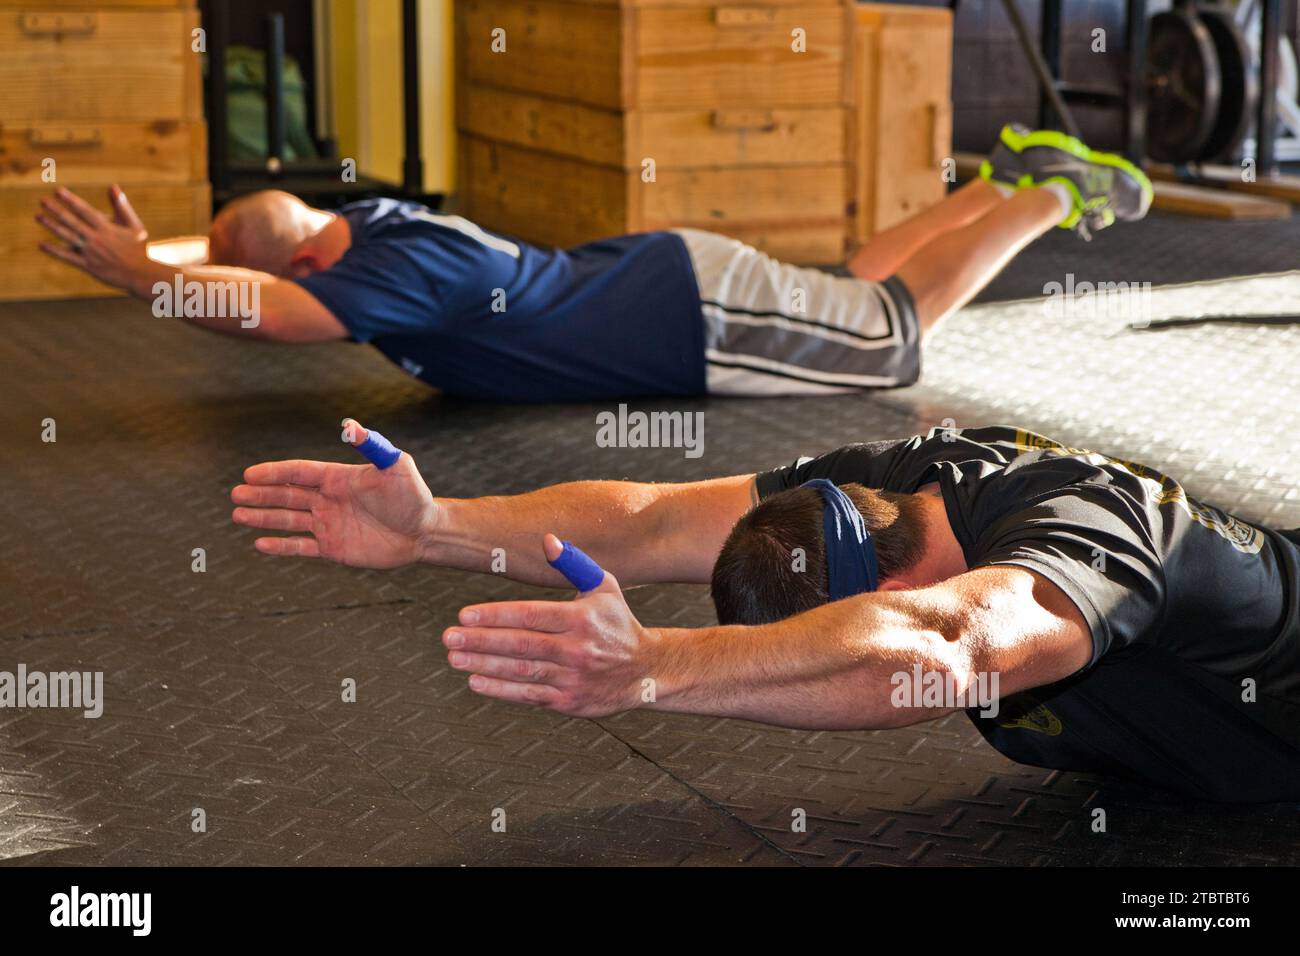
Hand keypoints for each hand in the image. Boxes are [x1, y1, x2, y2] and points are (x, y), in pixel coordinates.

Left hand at [36, 185, 149, 290]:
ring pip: (67, 237)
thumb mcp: (135, 225)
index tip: (58, 191)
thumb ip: (122, 206)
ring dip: (51, 226)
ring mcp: (90, 252)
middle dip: (56, 210)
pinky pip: (67, 257)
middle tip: (43, 201)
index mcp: (107, 228)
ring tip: (39, 216)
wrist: (141, 274)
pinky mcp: (88, 265)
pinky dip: (54, 250)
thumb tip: (114, 186)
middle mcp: (96, 239)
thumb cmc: (139, 248)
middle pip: (72, 222)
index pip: (84, 210)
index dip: (70, 200)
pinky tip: (41, 244)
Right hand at [231, 419, 437, 568]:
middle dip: (261, 494)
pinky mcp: (333, 547)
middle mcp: (328, 499)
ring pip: (288, 519)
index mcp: (338, 478)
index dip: (275, 473)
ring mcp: (328, 524)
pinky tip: (260, 544)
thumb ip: (373, 447)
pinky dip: (281, 546)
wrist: (424, 531)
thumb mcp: (395, 467)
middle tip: (235, 493)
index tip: (250, 473)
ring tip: (238, 514)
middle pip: (287, 494)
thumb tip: (351, 425)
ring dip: (263, 517)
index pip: (299, 473)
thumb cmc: (412, 496)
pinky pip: (301, 546)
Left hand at [443, 535, 655, 717]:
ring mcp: (573, 678)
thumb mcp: (604, 586)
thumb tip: (547, 540)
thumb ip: (574, 562)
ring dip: (484, 666)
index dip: (495, 615)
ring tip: (455, 659)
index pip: (531, 615)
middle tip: (449, 638)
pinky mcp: (569, 701)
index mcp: (582, 618)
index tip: (465, 615)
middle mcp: (577, 649)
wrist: (646, 671)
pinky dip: (500, 691)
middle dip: (480, 641)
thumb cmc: (618, 623)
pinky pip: (529, 696)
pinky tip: (476, 682)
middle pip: (521, 644)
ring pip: (521, 672)